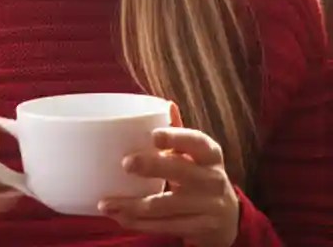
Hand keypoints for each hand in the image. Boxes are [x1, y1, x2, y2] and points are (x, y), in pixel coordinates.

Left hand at [100, 103, 239, 246]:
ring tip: (106, 204)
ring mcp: (208, 206)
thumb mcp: (196, 155)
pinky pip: (166, 226)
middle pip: (181, 171)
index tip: (154, 135)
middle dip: (152, 167)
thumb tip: (166, 104)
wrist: (227, 217)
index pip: (197, 143)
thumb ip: (178, 133)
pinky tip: (121, 218)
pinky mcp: (200, 228)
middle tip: (125, 163)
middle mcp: (212, 179)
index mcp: (210, 155)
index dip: (177, 138)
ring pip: (166, 205)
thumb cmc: (200, 175)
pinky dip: (140, 224)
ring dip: (133, 205)